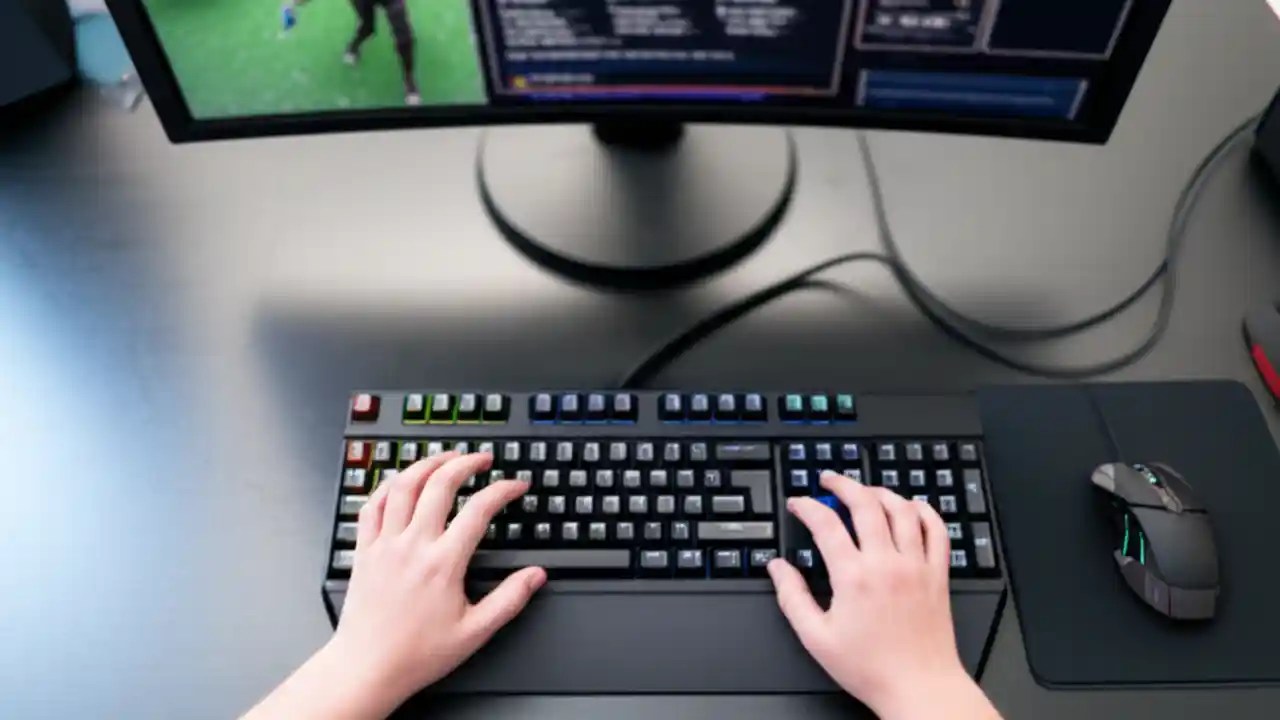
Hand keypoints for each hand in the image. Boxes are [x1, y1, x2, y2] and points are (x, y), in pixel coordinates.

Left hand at [242, 452, 544, 719]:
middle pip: (439, 484)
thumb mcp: (475, 632)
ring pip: (403, 486)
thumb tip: (536, 576)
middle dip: (465, 463)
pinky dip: (387, 486)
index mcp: (443, 563)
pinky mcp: (364, 550)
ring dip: (427, 463)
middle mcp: (412, 546)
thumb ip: (509, 599)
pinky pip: (371, 505)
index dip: (503, 490)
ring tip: (445, 457)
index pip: (479, 509)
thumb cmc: (416, 654)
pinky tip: (400, 481)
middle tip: (482, 459)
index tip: (516, 486)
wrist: (368, 668)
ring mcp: (385, 545)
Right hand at [767, 472, 999, 719]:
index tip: (798, 503)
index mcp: (854, 577)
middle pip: (866, 504)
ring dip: (880, 492)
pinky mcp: (937, 574)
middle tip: (829, 481)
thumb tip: (778, 568)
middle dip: (843, 484)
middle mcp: (887, 564)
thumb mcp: (816, 638)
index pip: (826, 524)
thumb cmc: (871, 668)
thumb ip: (793, 597)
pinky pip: (936, 529)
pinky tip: (911, 508)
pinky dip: (924, 511)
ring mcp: (916, 566)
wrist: (919, 687)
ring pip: (902, 509)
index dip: (807, 506)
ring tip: (865, 491)